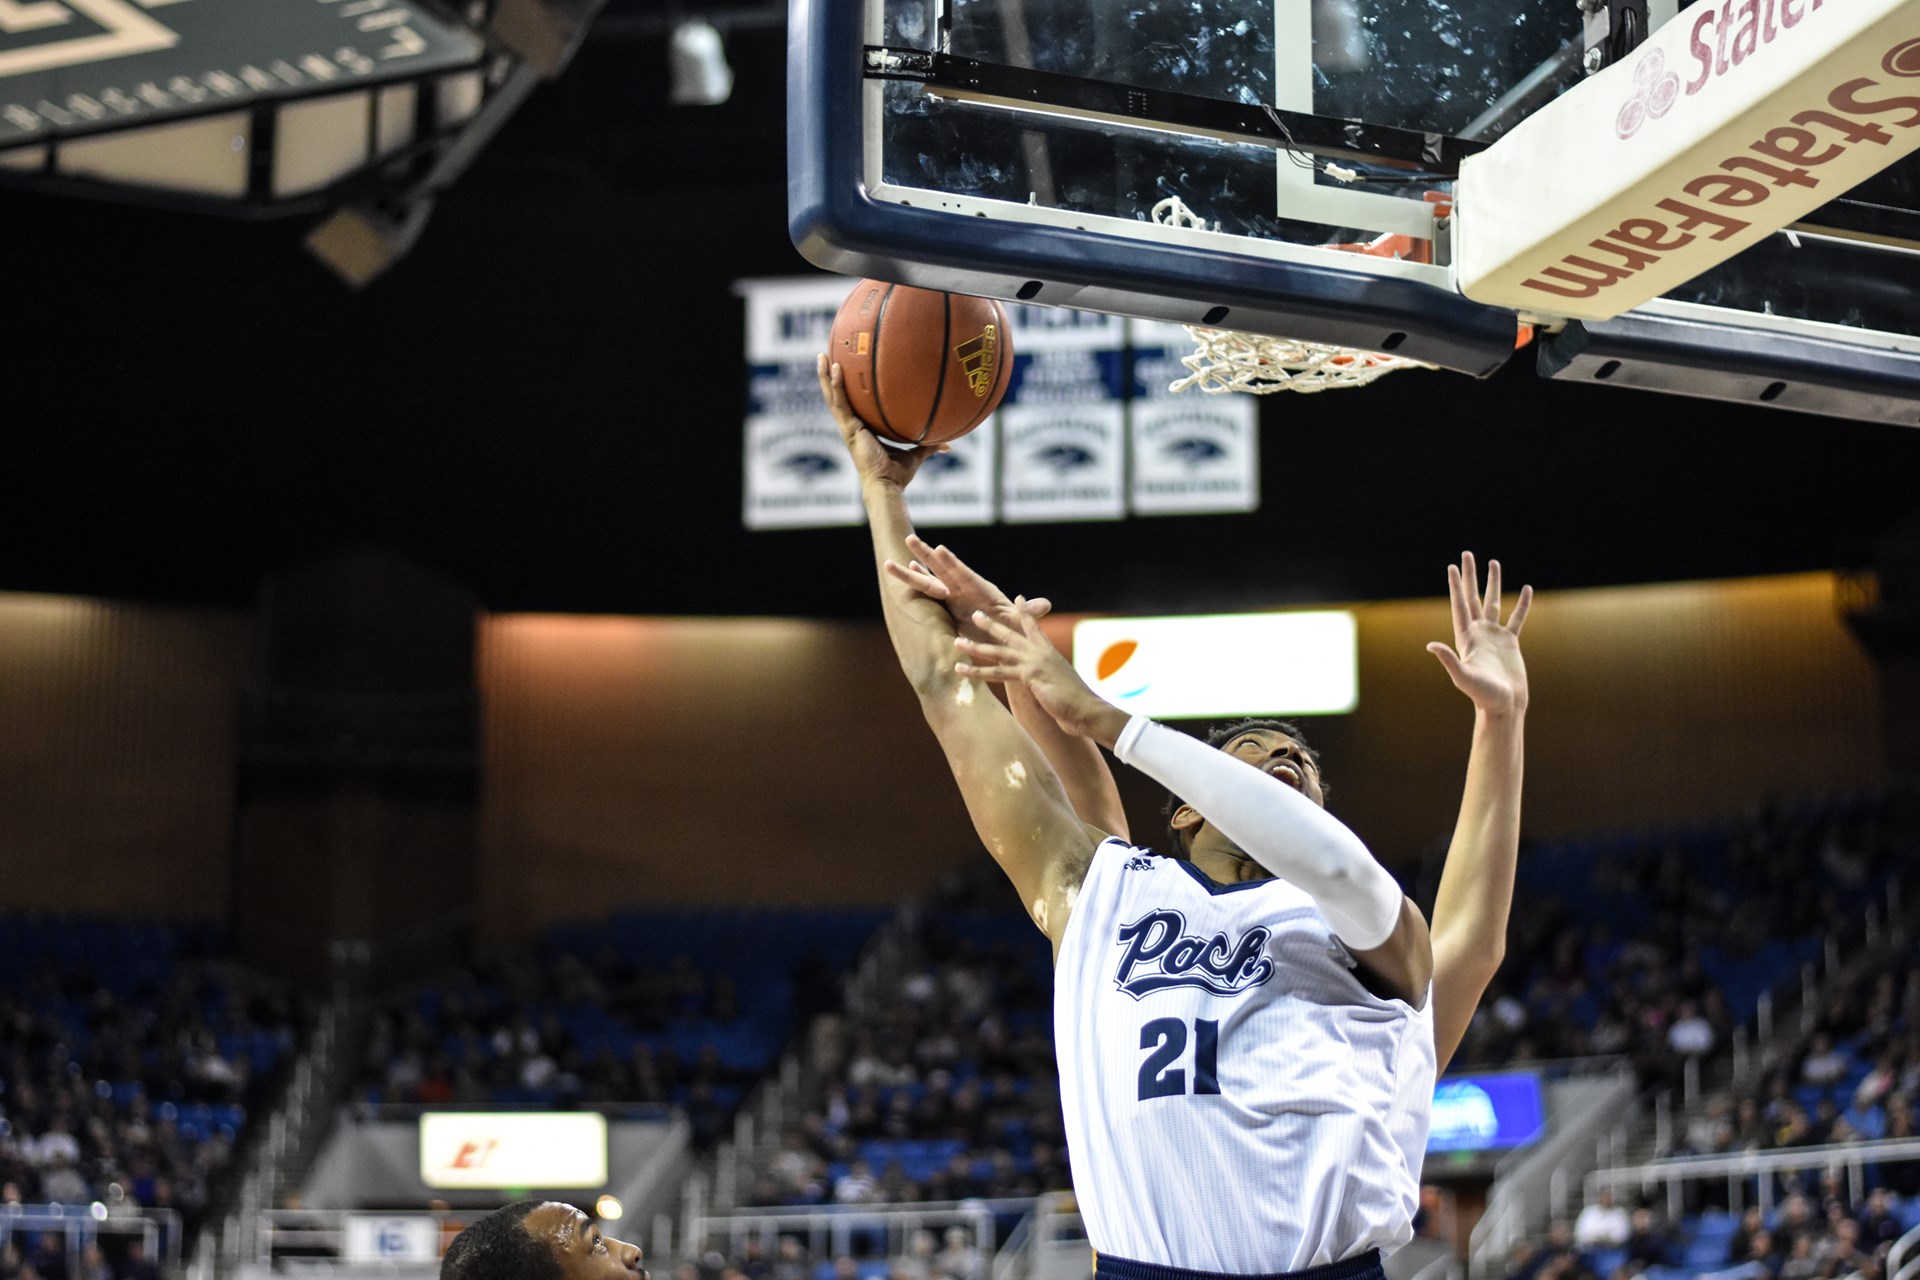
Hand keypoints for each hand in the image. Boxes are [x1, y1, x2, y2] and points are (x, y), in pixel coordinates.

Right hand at [817, 354, 942, 489]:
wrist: (887, 485)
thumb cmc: (898, 474)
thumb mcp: (915, 454)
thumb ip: (929, 445)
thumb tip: (948, 445)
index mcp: (862, 429)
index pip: (851, 405)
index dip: (846, 389)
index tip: (845, 371)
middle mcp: (851, 426)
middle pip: (836, 397)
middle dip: (829, 376)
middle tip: (827, 355)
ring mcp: (847, 427)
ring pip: (832, 397)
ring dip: (825, 376)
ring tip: (823, 355)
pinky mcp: (848, 429)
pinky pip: (840, 403)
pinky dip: (836, 386)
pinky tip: (836, 368)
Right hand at [884, 534, 1051, 640]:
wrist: (1001, 645)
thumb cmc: (1011, 631)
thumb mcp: (1019, 623)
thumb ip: (1027, 613)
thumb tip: (1045, 605)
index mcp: (980, 590)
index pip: (964, 575)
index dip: (953, 564)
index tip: (940, 549)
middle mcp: (964, 589)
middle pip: (942, 570)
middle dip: (926, 555)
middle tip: (909, 538)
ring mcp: (952, 597)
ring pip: (928, 581)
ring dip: (911, 572)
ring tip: (890, 562)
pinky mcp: (944, 607)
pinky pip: (926, 593)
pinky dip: (915, 582)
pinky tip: (903, 569)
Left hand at [954, 601, 1119, 740]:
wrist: (1087, 710)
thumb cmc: (1076, 701)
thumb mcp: (1061, 683)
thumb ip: (1048, 677)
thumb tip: (1043, 682)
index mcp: (1049, 652)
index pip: (1034, 627)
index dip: (1025, 613)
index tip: (1017, 599)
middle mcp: (1040, 653)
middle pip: (1010, 634)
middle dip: (991, 624)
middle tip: (975, 613)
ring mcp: (1034, 663)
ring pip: (999, 652)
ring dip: (976, 646)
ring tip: (957, 641)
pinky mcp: (1029, 676)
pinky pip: (997, 673)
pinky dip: (978, 671)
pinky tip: (962, 670)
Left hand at [1427, 552, 1530, 716]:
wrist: (1504, 705)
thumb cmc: (1483, 695)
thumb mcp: (1463, 677)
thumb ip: (1449, 660)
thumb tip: (1431, 645)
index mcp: (1466, 638)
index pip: (1459, 605)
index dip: (1456, 586)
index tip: (1453, 567)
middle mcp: (1478, 633)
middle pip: (1473, 597)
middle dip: (1470, 576)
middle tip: (1467, 554)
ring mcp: (1494, 636)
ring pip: (1494, 602)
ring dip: (1493, 583)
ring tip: (1494, 563)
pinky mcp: (1510, 642)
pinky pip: (1517, 618)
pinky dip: (1522, 604)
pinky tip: (1526, 589)